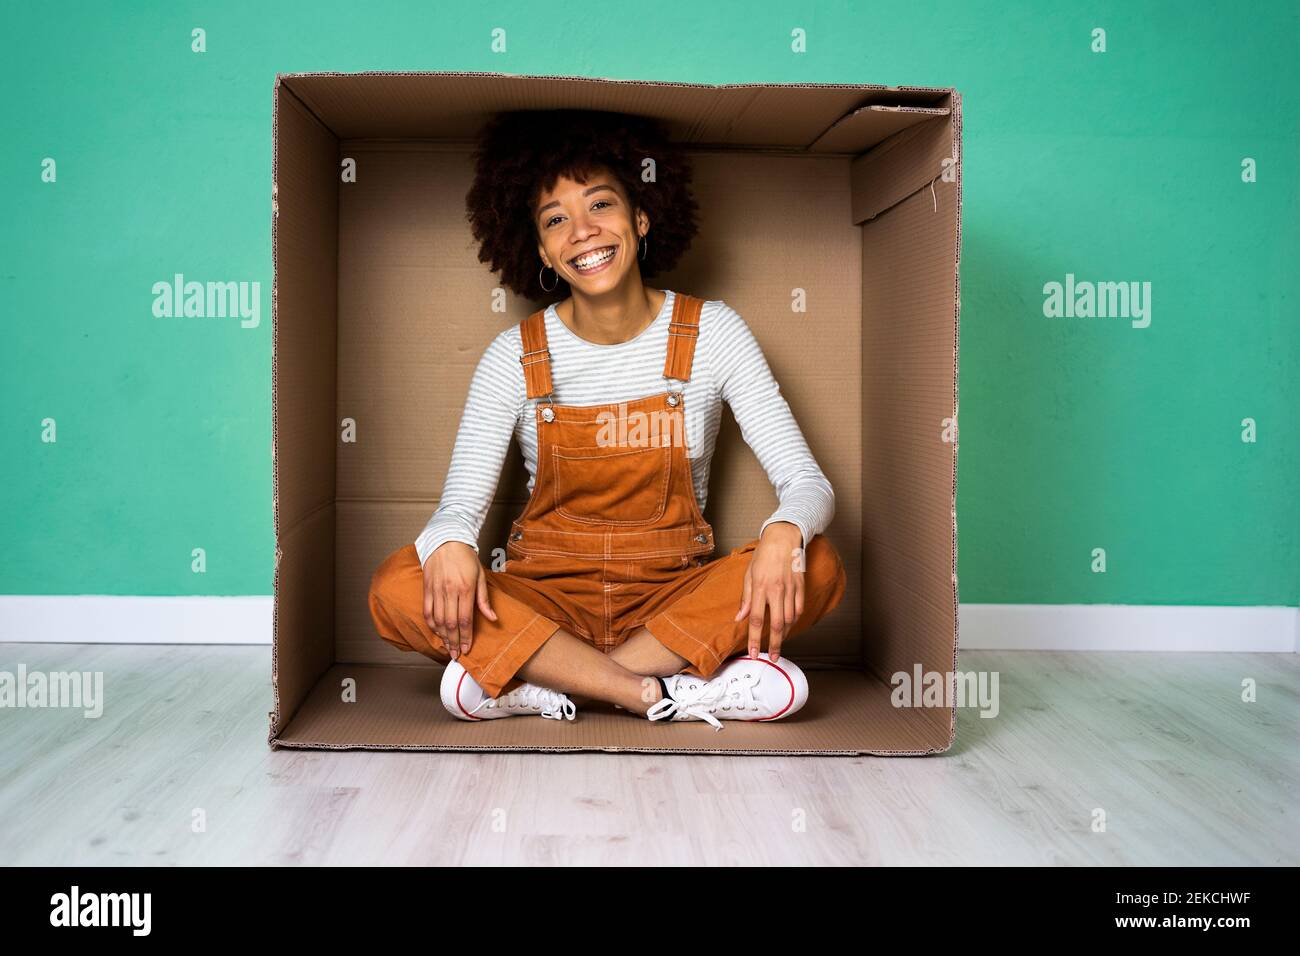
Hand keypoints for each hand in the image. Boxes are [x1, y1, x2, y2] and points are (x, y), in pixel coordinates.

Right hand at [422, 542, 496, 659]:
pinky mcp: (427, 588)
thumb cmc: (466, 558)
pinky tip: (437, 632)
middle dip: (454, 642)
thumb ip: (484, 599)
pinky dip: (431, 625)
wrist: (446, 540)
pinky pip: (427, 611)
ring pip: (438, 620)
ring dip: (443, 636)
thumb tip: (492, 619)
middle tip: (456, 655)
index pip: (465, 619)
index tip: (467, 650)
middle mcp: (449, 591)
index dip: (466, 637)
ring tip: (448, 647)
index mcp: (465, 588)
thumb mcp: (480, 576)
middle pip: (451, 623)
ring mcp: (436, 590)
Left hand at [734, 523, 804, 663]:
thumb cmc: (763, 556)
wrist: (784, 538)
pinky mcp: (801, 587)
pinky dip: (794, 620)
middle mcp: (776, 590)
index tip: (753, 653)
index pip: (755, 619)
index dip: (753, 639)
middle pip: (776, 625)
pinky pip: (799, 609)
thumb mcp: (749, 574)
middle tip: (772, 657)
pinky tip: (788, 625)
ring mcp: (790, 589)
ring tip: (778, 642)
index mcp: (760, 587)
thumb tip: (739, 618)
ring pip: (789, 619)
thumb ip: (745, 598)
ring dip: (784, 634)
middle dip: (774, 644)